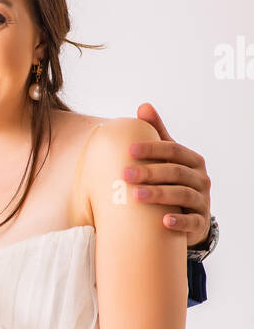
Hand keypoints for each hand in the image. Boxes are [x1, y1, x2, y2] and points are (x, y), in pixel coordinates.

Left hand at [128, 103, 211, 246]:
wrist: (190, 216)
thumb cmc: (173, 181)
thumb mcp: (167, 158)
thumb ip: (157, 133)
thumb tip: (143, 106)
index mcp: (192, 160)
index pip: (173, 149)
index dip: (152, 149)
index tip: (129, 150)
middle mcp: (201, 178)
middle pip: (175, 172)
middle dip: (150, 172)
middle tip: (125, 174)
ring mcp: (202, 200)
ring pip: (182, 195)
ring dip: (159, 194)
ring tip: (136, 196)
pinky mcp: (200, 222)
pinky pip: (192, 221)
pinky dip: (179, 221)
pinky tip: (164, 221)